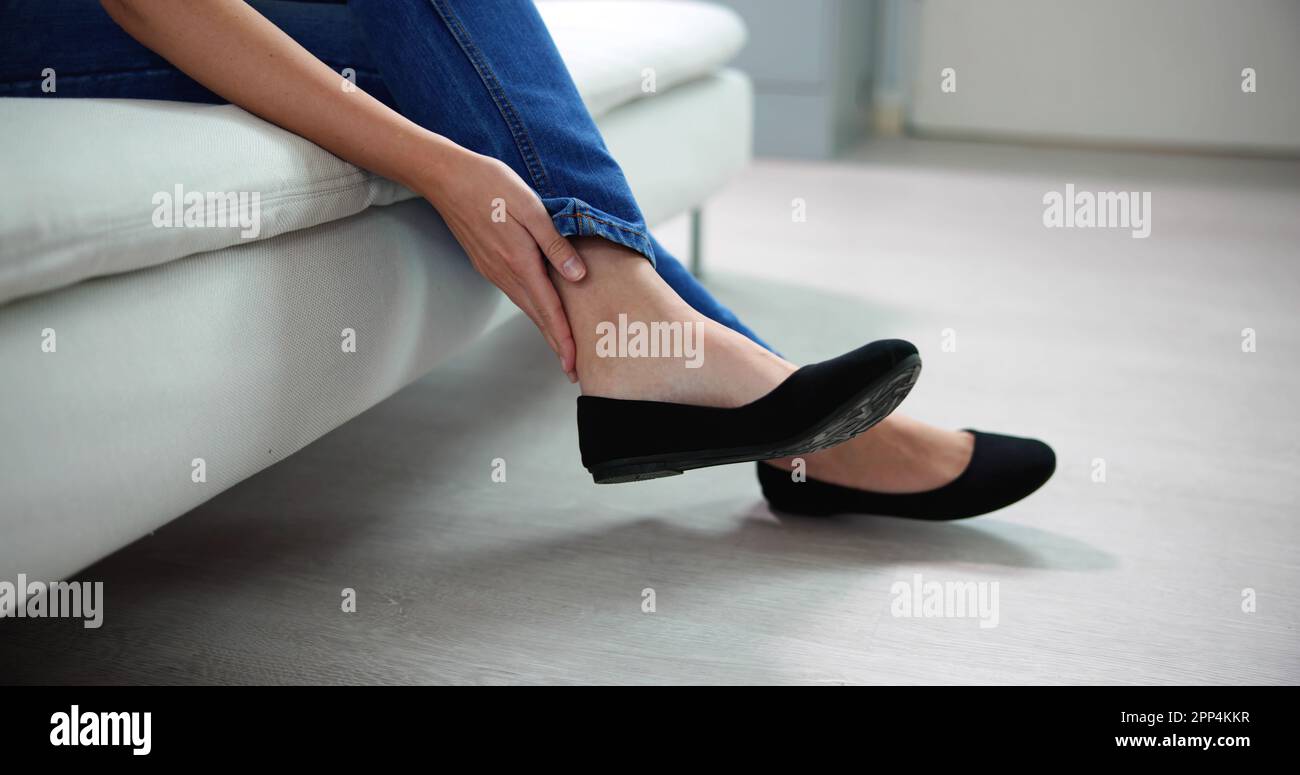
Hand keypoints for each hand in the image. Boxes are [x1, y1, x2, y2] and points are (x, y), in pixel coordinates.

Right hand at [421, 144, 585, 381]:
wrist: (447, 178)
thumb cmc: (493, 186)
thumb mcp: (532, 209)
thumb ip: (556, 245)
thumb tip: (578, 277)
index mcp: (520, 262)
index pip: (548, 309)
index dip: (563, 338)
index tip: (573, 363)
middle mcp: (505, 273)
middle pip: (537, 316)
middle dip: (555, 343)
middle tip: (573, 369)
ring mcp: (493, 270)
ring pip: (525, 306)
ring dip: (544, 328)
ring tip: (561, 346)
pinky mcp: (486, 263)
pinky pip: (515, 292)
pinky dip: (531, 308)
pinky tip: (539, 311)